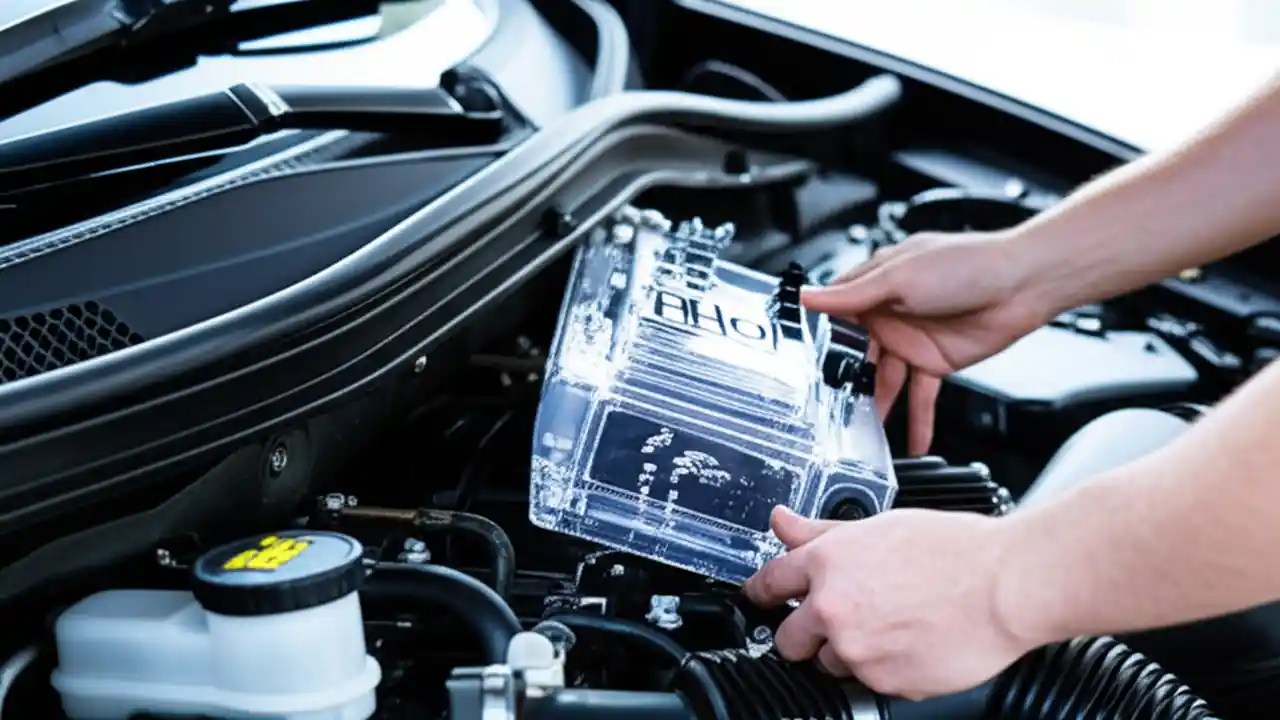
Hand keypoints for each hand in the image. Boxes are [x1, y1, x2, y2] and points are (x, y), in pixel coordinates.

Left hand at [742, 506, 1040, 700]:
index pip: (767, 584)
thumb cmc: (954, 550)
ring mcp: (857, 650)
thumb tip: (781, 522)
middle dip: (804, 631)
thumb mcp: (879, 526)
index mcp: (826, 563)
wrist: (1006, 585)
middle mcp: (833, 609)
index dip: (762, 593)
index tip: (762, 598)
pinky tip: (910, 642)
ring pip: (830, 663)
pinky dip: (884, 668)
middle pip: (787, 638)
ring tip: (890, 626)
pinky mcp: (884, 682)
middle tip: (837, 619)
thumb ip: (821, 532)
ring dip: (848, 651)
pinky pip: (870, 682)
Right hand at [803, 231, 1050, 453]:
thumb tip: (808, 297)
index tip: (800, 364)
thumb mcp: (898, 276)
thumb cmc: (966, 263)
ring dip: (875, 406)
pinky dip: (917, 420)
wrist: (1020, 283)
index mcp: (875, 284)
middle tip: (825, 409)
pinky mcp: (935, 361)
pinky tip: (910, 441)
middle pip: (856, 354)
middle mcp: (889, 312)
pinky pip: (920, 395)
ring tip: (859, 434)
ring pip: (884, 380)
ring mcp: (911, 339)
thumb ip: (851, 295)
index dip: (819, 338)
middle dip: (842, 381)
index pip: (836, 314)